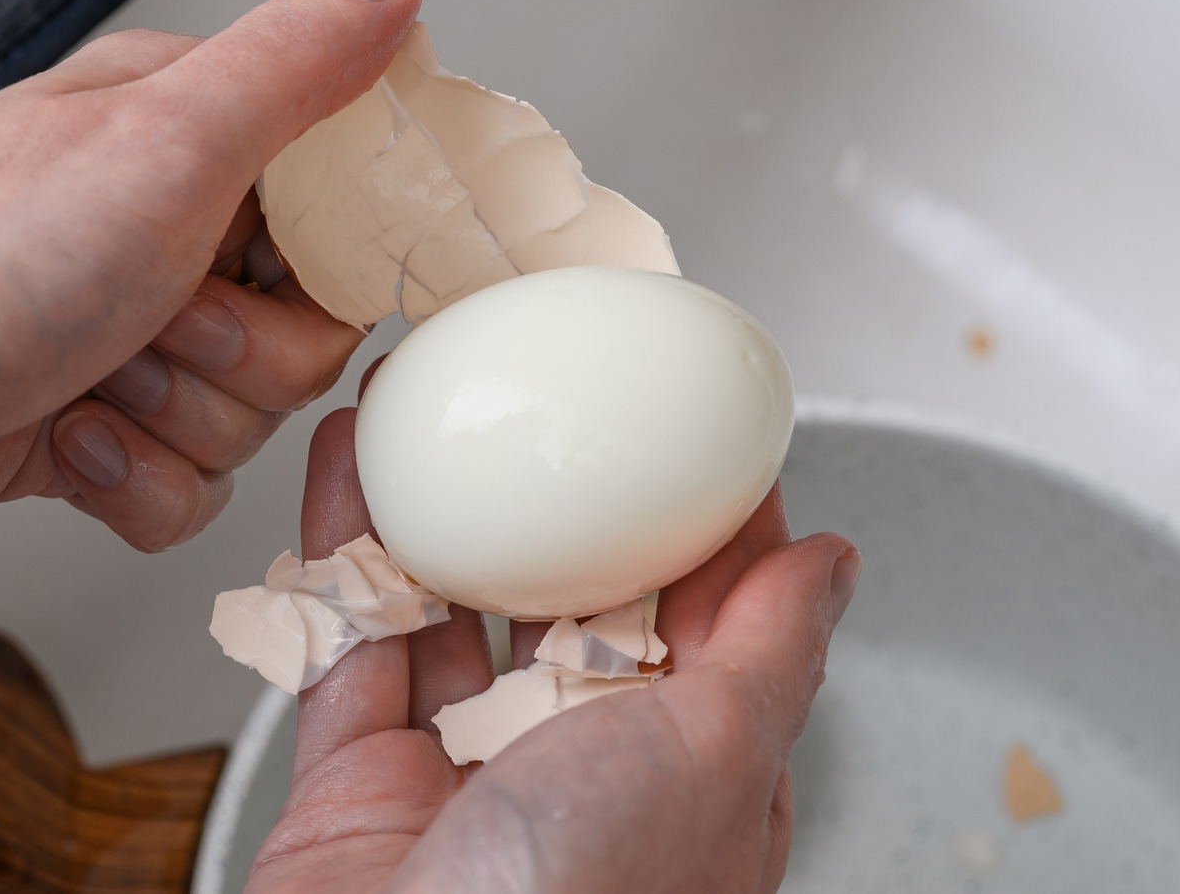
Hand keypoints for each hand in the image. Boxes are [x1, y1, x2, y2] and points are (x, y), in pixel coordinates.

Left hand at [0, 0, 421, 571]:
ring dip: (176, 418)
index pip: (343, 207)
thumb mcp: (157, 145)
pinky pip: (195, 488)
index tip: (274, 264)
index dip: (331, 256)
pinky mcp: (100, 425)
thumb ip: (294, 70)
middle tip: (156, 317)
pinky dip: (138, 482)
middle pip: (311, 333)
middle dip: (240, 355)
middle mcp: (162, 235)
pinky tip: (70, 438)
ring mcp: (129, 335)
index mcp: (188, 143)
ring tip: (89, 376)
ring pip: (255, 418)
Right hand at [246, 406, 860, 892]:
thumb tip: (834, 563)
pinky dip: (345, 545)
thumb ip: (771, 649)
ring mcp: (465, 773)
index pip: (711, 616)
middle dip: (564, 498)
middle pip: (577, 600)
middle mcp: (580, 773)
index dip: (702, 515)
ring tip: (435, 406)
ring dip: (441, 502)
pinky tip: (348, 460)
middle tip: (553, 401)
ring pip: (456, 605)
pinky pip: (354, 636)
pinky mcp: (359, 778)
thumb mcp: (714, 757)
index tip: (686, 425)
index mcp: (688, 775)